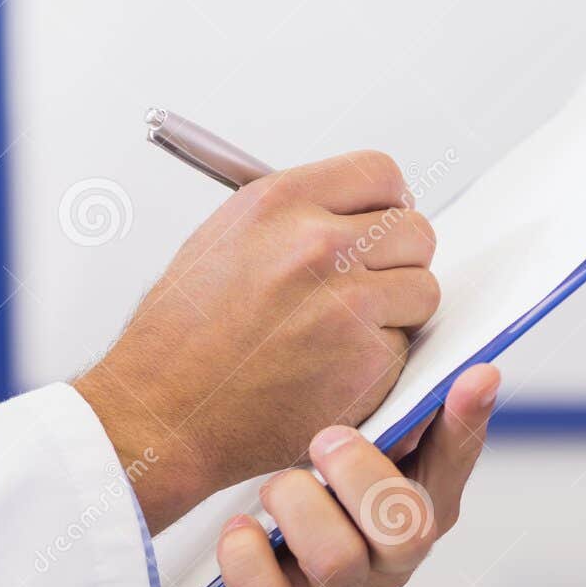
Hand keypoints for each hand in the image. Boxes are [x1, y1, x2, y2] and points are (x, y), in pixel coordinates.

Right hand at [75, 151, 438, 532]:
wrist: (162, 412)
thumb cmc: (181, 339)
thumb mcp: (223, 241)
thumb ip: (293, 218)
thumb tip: (351, 212)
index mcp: (280, 203)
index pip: (380, 174)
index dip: (390, 202)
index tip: (386, 222)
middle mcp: (317, 245)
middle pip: (415, 231)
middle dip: (400, 260)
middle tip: (371, 286)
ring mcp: (348, 303)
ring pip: (423, 290)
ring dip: (398, 313)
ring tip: (345, 334)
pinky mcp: (367, 360)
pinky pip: (407, 347)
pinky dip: (381, 363)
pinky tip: (334, 371)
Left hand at [174, 364, 498, 586]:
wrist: (240, 586)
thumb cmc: (304, 501)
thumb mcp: (348, 455)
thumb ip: (384, 413)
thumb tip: (412, 341)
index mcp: (416, 506)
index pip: (454, 464)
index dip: (467, 422)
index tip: (476, 372)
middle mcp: (388, 558)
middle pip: (409, 529)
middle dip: (364, 476)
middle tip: (326, 439)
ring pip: (339, 558)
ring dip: (298, 505)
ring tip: (273, 483)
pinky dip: (245, 552)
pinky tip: (238, 527)